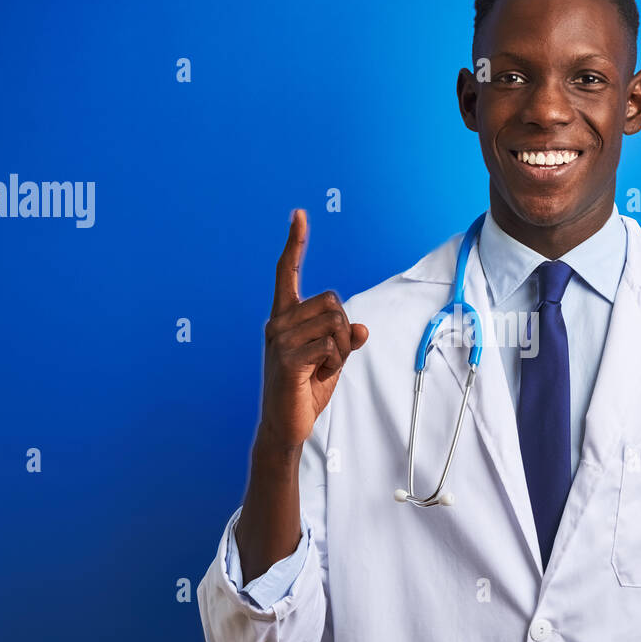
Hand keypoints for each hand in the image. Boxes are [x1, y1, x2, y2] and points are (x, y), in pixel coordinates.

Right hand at [256, 209, 368, 452]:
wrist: (286, 426)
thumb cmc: (306, 390)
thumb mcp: (331, 360)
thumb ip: (343, 340)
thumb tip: (362, 328)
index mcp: (285, 318)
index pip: (286, 273)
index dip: (295, 244)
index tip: (298, 215)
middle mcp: (278, 323)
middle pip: (333, 301)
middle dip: (344, 330)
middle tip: (330, 358)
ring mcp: (280, 340)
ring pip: (336, 324)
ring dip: (341, 350)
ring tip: (322, 369)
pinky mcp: (288, 359)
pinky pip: (331, 346)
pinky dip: (335, 363)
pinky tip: (318, 377)